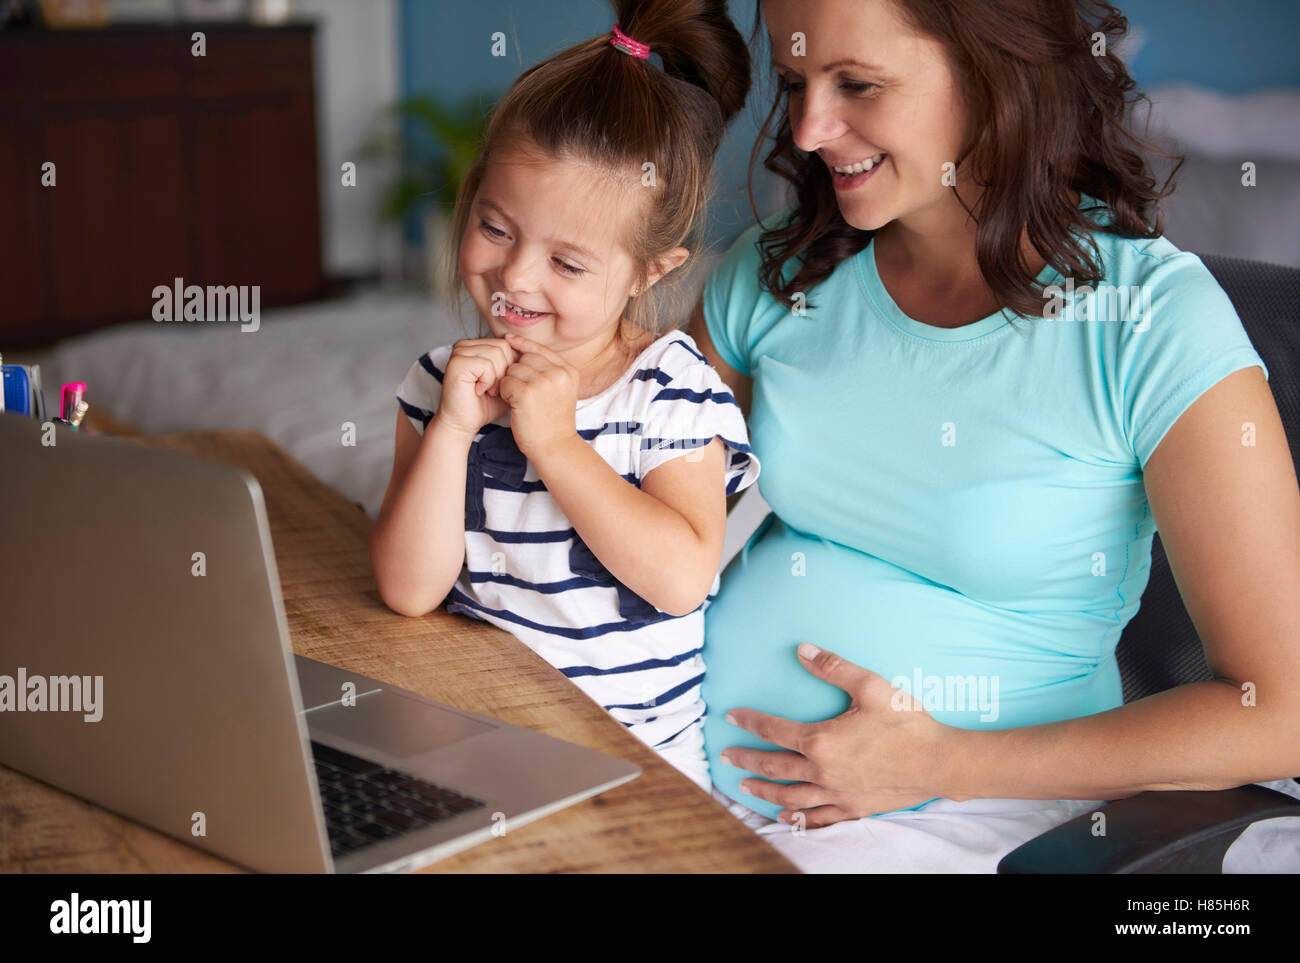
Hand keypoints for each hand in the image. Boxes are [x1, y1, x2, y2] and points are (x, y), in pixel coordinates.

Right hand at [435, 338, 518, 438]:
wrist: (463, 424)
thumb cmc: (484, 405)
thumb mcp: (506, 382)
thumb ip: (515, 366)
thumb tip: (533, 353)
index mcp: (476, 346)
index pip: (506, 344)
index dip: (511, 366)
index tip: (502, 385)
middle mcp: (466, 345)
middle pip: (503, 346)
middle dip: (505, 371)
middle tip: (495, 390)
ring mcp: (459, 352)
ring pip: (496, 354)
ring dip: (497, 377)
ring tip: (488, 391)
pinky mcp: (457, 363)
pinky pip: (486, 364)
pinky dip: (488, 381)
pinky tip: (480, 391)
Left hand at [497, 333, 579, 458]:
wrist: (554, 447)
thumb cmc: (552, 421)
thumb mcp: (560, 390)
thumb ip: (548, 370)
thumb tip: (521, 347)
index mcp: (568, 371)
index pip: (541, 348)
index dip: (523, 344)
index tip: (509, 339)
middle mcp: (558, 373)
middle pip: (525, 357)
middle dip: (517, 371)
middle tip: (521, 390)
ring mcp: (543, 382)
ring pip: (513, 369)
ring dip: (509, 383)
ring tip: (520, 400)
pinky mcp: (526, 394)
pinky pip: (505, 382)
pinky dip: (504, 392)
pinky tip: (513, 404)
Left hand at [719, 644, 953, 826]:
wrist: (939, 762)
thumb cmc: (906, 722)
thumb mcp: (870, 686)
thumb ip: (833, 667)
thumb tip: (802, 650)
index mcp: (822, 740)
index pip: (774, 729)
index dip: (750, 721)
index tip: (731, 716)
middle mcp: (823, 771)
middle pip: (774, 767)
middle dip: (746, 761)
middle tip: (726, 758)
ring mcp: (837, 794)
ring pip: (790, 797)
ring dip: (764, 792)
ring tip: (745, 789)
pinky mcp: (854, 808)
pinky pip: (818, 819)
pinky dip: (797, 820)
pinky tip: (784, 818)